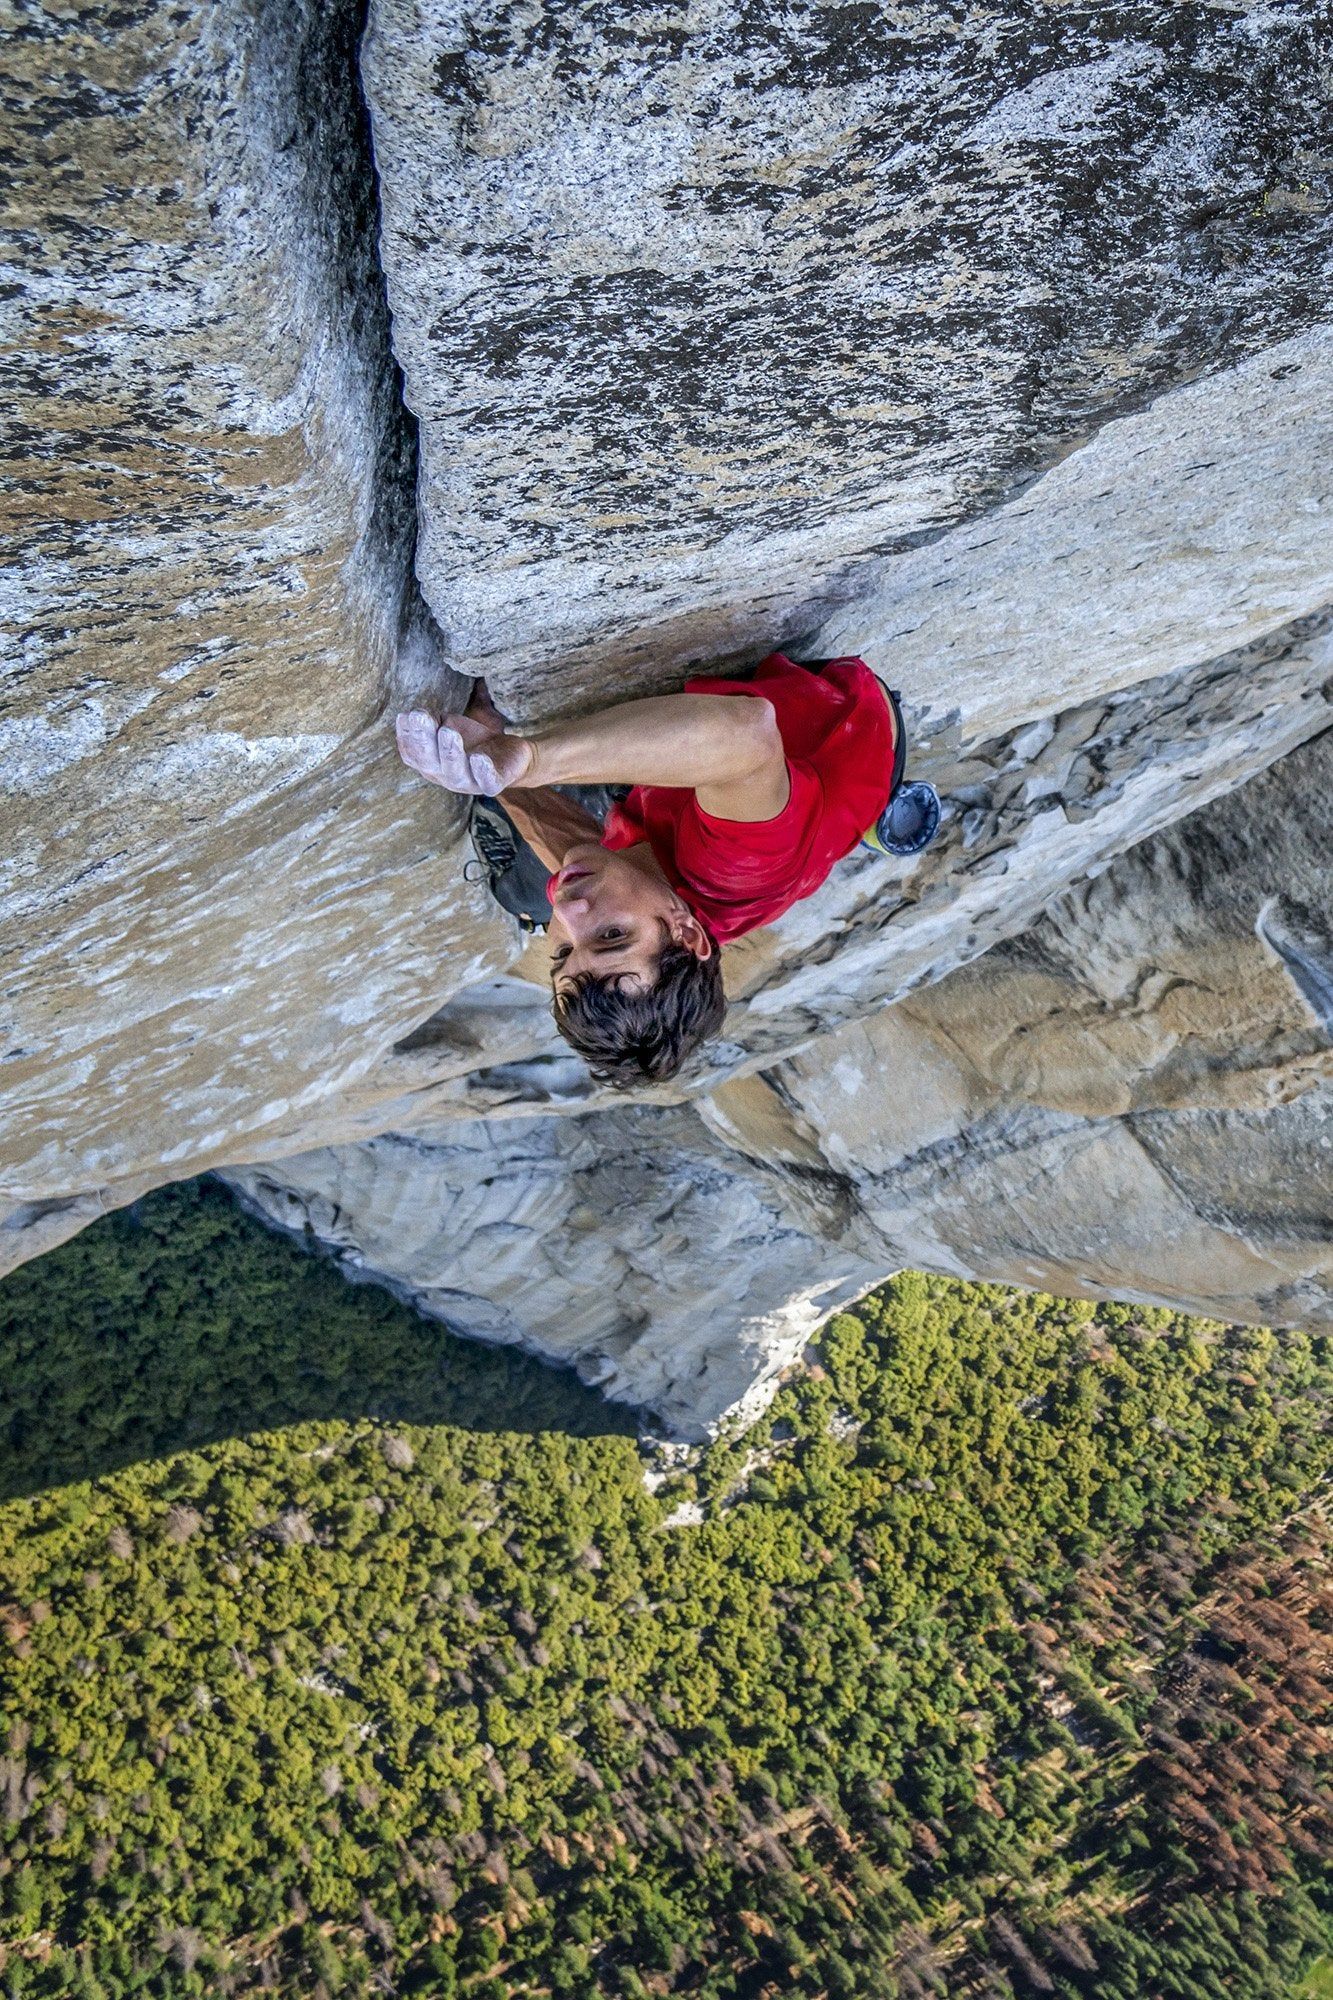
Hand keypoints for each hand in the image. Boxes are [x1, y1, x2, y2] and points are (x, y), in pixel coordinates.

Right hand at [395, 709, 534, 794]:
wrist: (508, 754)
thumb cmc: (472, 740)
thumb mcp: (449, 726)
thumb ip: (433, 722)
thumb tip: (413, 715)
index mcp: (431, 765)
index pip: (413, 754)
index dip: (407, 736)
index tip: (407, 715)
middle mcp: (446, 776)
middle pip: (430, 762)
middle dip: (424, 740)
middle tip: (420, 717)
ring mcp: (470, 783)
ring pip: (456, 773)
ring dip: (450, 752)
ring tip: (447, 732)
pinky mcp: (494, 783)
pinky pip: (488, 782)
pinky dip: (482, 771)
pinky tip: (478, 757)